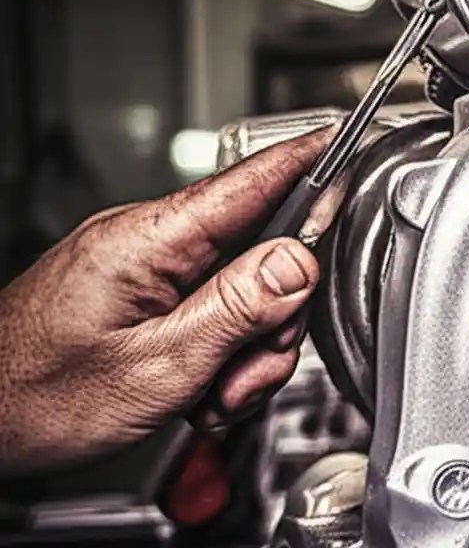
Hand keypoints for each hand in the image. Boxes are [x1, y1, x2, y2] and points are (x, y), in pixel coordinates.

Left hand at [0, 132, 332, 475]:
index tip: (351, 147)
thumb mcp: (160, 365)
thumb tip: (300, 260)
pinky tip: (196, 394)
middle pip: (261, 258)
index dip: (309, 166)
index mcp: (150, 242)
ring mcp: (144, 271)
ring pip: (244, 297)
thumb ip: (239, 309)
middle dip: (271, 325)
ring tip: (208, 397)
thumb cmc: (37, 400)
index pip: (250, 183)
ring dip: (244, 356)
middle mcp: (148, 244)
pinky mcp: (141, 299)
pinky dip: (218, 361)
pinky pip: (211, 316)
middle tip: (242, 376)